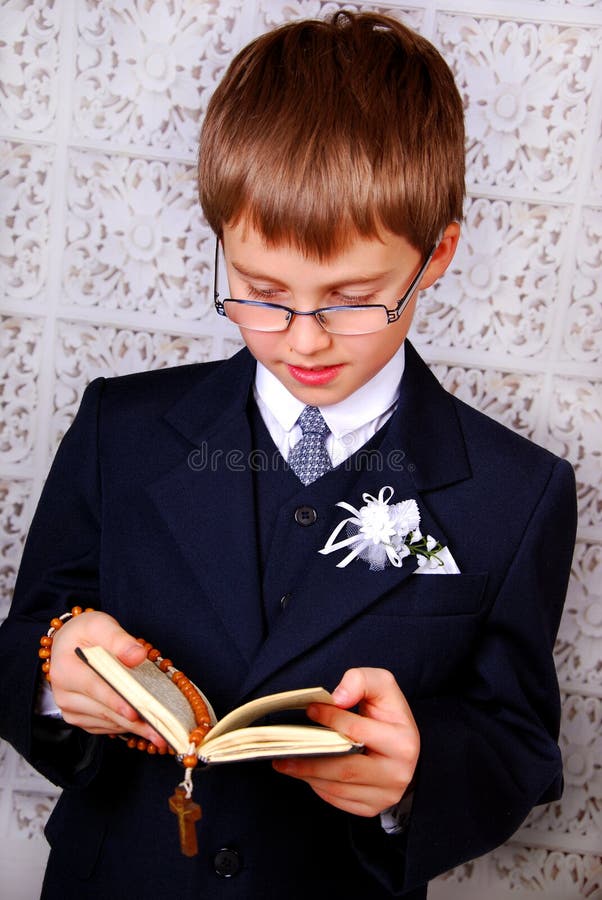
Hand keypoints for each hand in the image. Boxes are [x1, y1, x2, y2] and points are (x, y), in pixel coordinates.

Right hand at [49, 611, 166, 748]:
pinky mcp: (79, 718)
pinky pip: (105, 726)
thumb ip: (119, 639)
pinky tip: (143, 726)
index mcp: (66, 669)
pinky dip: (125, 727)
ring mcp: (70, 709)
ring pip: (107, 722)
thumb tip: (137, 655)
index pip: (94, 687)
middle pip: (103, 710)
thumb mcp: (100, 625)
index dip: (115, 700)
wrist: (68, 644)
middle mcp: (64, 694)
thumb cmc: (85, 633)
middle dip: (133, 721)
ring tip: (159, 732)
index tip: (135, 712)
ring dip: (133, 728)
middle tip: (159, 731)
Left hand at [272, 667, 418, 817]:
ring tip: (285, 761)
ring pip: (339, 788)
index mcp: (403, 741)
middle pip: (345, 768)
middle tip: (283, 748)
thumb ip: (360, 681)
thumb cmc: (387, 714)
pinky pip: (338, 800)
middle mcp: (398, 772)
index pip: (357, 731)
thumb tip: (337, 698)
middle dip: (310, 759)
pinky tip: (305, 773)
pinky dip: (318, 787)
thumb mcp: (381, 685)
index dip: (330, 718)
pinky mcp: (372, 807)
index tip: (309, 709)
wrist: (403, 747)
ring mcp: (386, 794)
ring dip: (308, 775)